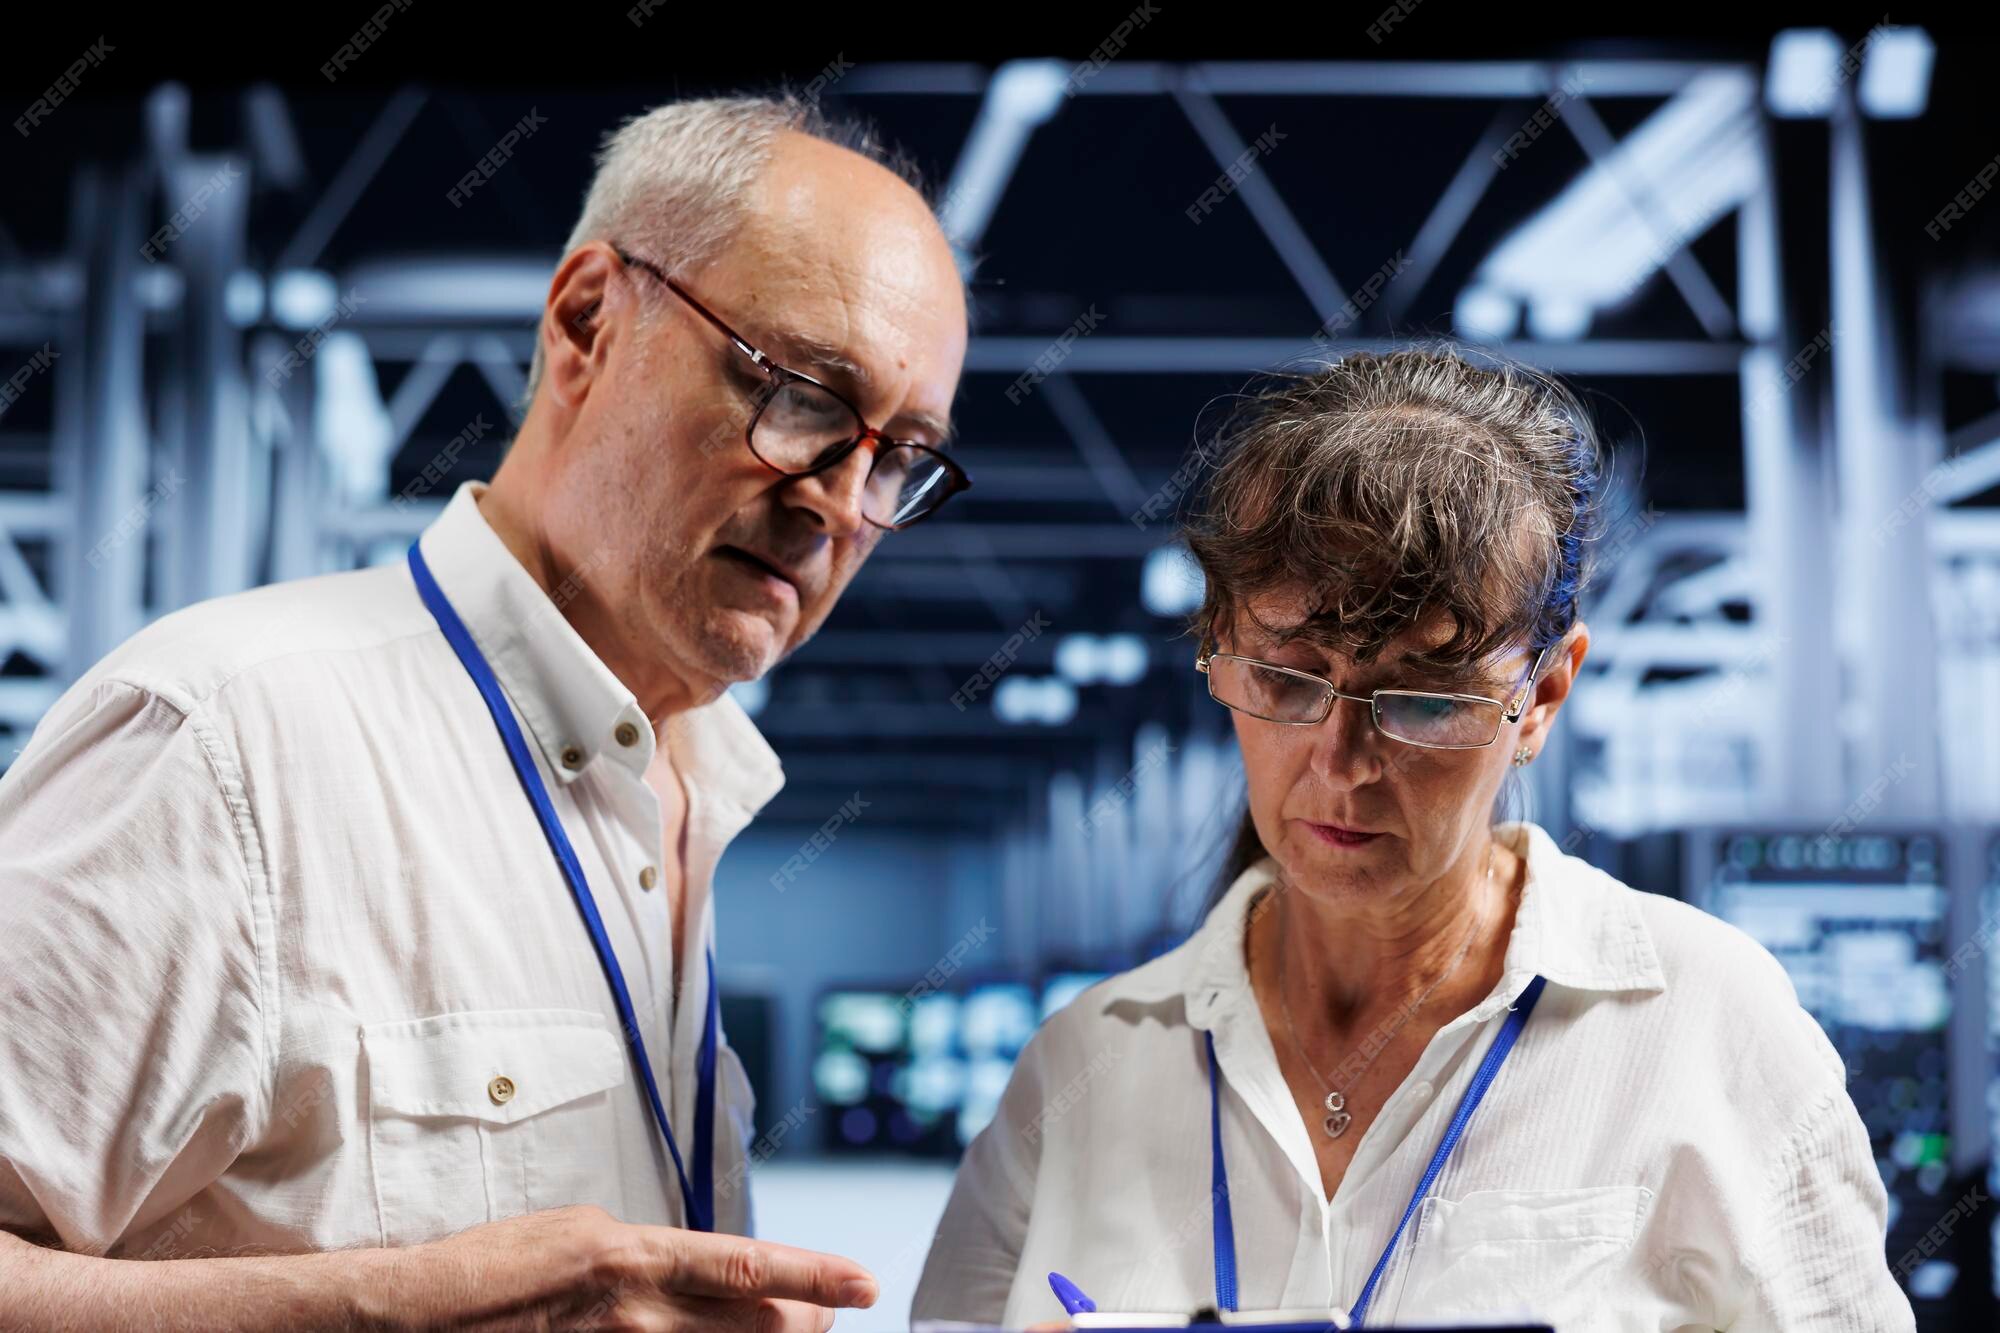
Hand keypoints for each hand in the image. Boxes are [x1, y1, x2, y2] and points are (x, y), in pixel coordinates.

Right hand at [372, 1204, 879, 1331]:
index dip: (816, 1276)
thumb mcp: (586, 1236)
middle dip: (804, 1323)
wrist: (417, 1316)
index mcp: (637, 1255)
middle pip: (757, 1328)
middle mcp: (639, 1310)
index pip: (751, 1267)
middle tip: (826, 1317)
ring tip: (788, 1331)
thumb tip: (708, 1271)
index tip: (864, 1283)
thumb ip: (653, 1259)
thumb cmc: (497, 1270)